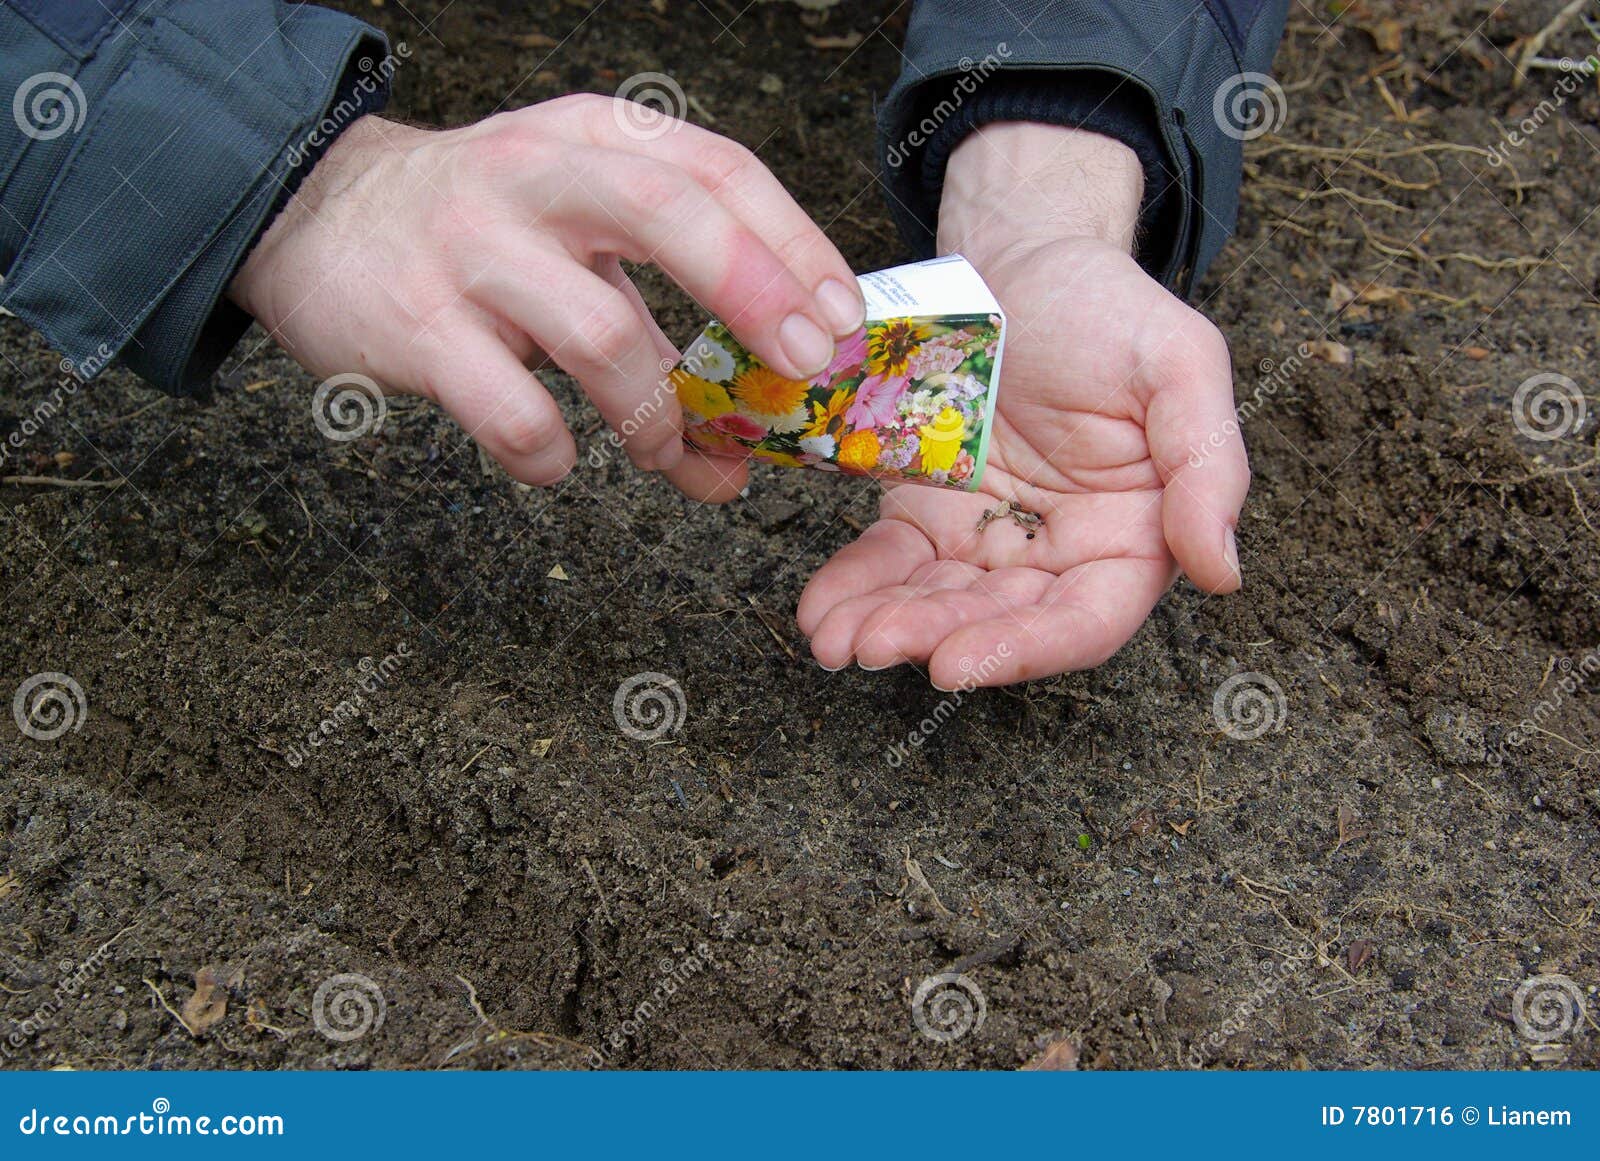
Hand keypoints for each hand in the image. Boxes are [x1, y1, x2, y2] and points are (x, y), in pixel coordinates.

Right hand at [229, 99, 863, 499]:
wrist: (316, 218)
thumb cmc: (482, 234)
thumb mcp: (577, 239)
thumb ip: (664, 329)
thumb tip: (743, 450)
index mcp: (593, 141)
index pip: (717, 170)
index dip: (794, 245)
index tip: (843, 319)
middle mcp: (537, 176)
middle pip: (670, 215)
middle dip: (755, 294)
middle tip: (806, 370)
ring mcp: (472, 248)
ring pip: (598, 332)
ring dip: (655, 413)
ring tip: (667, 449)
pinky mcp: (415, 324)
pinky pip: (508, 408)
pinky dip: (549, 452)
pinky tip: (556, 459)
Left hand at [798, 123, 1247, 686]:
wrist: (1025, 258)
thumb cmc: (1110, 310)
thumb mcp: (1181, 365)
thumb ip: (1208, 466)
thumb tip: (1221, 570)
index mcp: (1131, 538)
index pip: (1084, 621)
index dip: (1024, 650)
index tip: (958, 663)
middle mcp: (1057, 554)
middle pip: (997, 620)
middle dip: (936, 638)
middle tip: (878, 644)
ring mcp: (986, 537)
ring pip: (937, 601)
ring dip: (886, 625)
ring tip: (832, 640)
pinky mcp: (927, 510)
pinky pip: (890, 559)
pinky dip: (854, 587)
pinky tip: (818, 612)